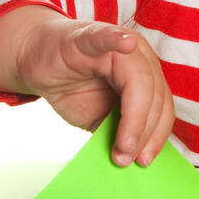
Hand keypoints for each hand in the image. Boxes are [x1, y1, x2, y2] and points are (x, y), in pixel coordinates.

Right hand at [16, 18, 175, 167]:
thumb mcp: (98, 118)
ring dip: (134, 117)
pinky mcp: (88, 37)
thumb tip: (133, 159)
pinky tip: (125, 44)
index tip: (144, 161)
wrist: (36, 61)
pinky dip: (117, 40)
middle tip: (125, 157)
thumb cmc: (71, 86)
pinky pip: (105, 39)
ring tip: (121, 144)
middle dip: (143, 132)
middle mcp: (138, 56)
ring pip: (139, 79)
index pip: (162, 106)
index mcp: (146, 74)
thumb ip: (117, 132)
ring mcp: (115, 45)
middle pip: (155, 95)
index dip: (156, 136)